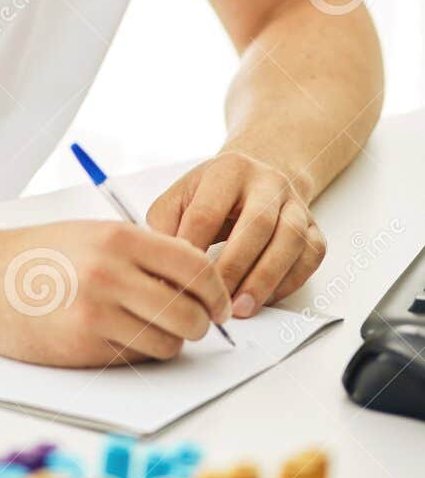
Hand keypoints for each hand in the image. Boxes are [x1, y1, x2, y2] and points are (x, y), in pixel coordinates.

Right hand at [0, 219, 232, 367]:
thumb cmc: (36, 254)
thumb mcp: (92, 234)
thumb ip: (143, 252)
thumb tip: (197, 279)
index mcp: (120, 238)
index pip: (197, 267)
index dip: (216, 291)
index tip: (218, 303)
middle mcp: (112, 273)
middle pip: (191, 311)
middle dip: (199, 323)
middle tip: (191, 323)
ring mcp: (97, 312)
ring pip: (169, 341)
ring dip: (169, 342)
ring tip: (147, 329)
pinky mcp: (82, 345)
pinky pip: (137, 358)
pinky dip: (139, 354)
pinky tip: (118, 338)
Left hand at [146, 152, 326, 317]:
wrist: (256, 178)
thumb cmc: (212, 195)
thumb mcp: (181, 197)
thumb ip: (166, 226)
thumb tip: (163, 268)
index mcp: (228, 170)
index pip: (207, 211)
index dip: (193, 248)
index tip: (180, 278)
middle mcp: (268, 182)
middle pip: (256, 225)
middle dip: (234, 267)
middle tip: (215, 301)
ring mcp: (296, 205)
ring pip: (289, 241)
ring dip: (264, 279)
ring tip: (240, 308)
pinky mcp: (314, 229)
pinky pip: (309, 258)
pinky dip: (288, 282)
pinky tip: (265, 299)